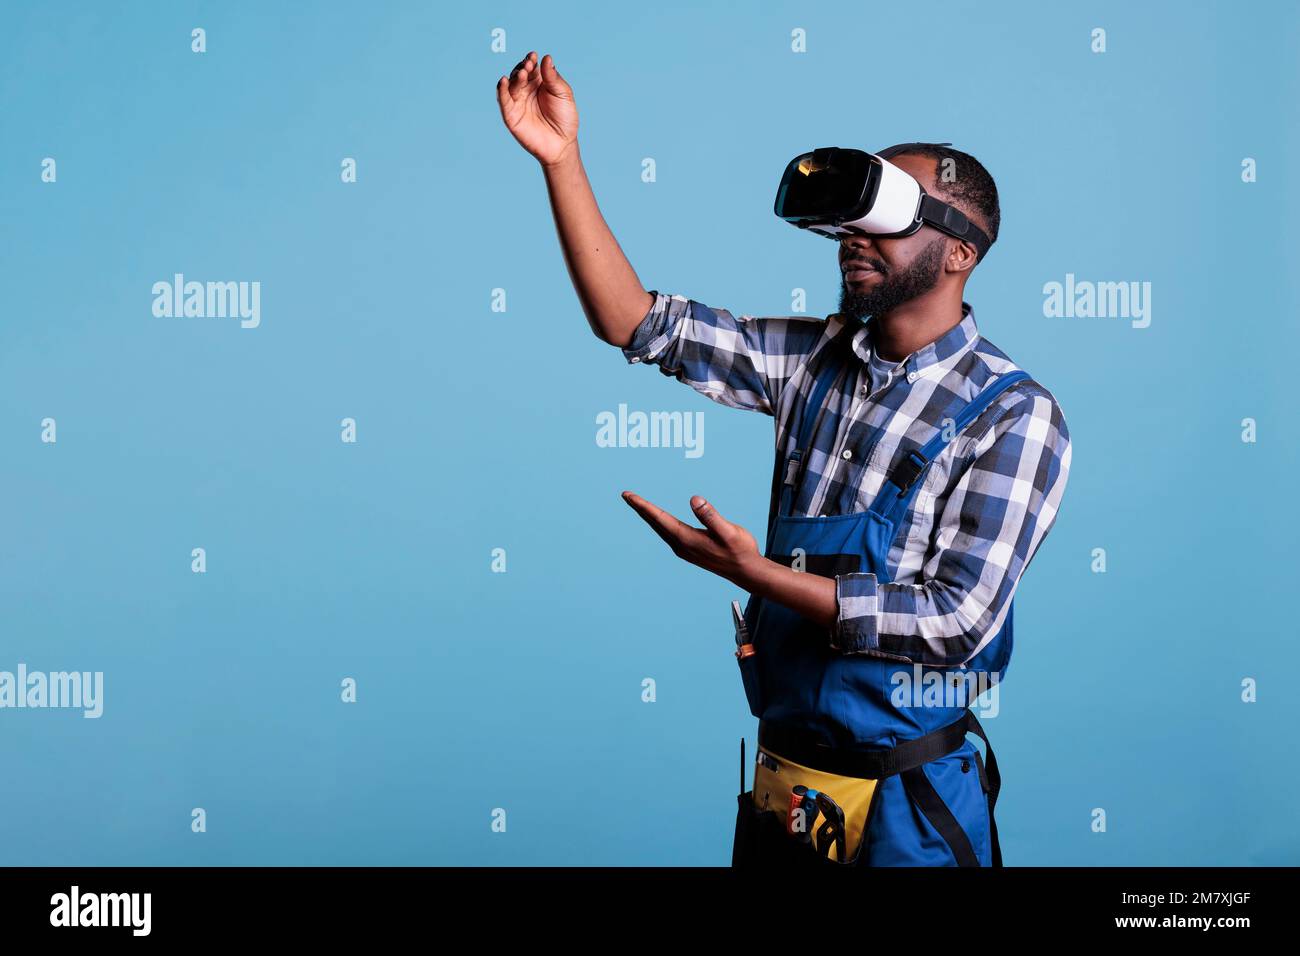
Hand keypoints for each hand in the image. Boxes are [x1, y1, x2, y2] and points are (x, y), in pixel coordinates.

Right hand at [496, 51, 578, 167]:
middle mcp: (526, 90)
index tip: (534, 56)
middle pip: (519, 73)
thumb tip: (546, 58)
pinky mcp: (510, 115)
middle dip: (523, 67)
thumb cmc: (565, 118)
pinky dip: (501, 90)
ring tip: (522, 73)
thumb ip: (553, 78)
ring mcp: (517, 102)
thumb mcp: (563, 94)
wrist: (562, 143)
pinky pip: (503, 101)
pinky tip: (503, 81)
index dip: (531, 60)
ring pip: (511, 85)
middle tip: (529, 64)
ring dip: (514, 77)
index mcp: (539, 82)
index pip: (531, 66)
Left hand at [621, 492, 760, 586]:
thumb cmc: (740, 551)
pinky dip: (659, 522)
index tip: (628, 495)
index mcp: (687, 539)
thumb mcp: (728, 531)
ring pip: (660, 528)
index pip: (659, 518)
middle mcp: (681, 545)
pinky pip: (668, 533)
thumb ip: (711, 515)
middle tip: (626, 495)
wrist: (746, 572)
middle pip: (655, 523)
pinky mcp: (689, 550)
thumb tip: (694, 499)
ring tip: (638, 504)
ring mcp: (684, 549)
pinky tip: (658, 519)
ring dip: (648, 515)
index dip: (643, 506)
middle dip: (640, 508)